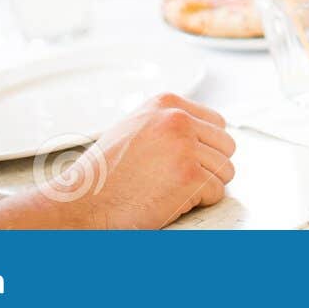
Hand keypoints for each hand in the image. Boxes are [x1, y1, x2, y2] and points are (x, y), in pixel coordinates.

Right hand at [57, 93, 235, 229]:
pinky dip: (198, 203)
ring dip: (204, 186)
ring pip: (225, 170)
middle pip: (226, 146)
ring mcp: (185, 147)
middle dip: (209, 167)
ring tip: (172, 190)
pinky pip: (216, 192)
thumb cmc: (103, 175)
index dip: (206, 148)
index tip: (189, 161)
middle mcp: (178, 119)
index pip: (217, 122)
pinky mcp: (190, 177)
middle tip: (180, 181)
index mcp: (166, 103)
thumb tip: (201, 132)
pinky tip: (170, 201)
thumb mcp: (135, 128)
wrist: (82, 204)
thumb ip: (167, 124)